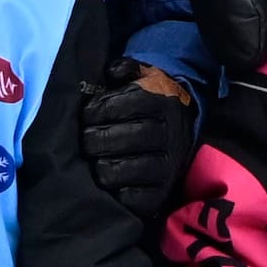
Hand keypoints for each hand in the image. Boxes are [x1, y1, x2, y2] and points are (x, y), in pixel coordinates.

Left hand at [79, 70, 197, 222]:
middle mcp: (169, 136)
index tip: (86, 115)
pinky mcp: (161, 194)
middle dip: (93, 139)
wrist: (181, 131)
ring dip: (98, 165)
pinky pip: (130, 198)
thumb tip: (111, 72)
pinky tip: (109, 180)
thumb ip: (125, 68)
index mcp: (162, 104)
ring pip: (118, 170)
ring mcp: (167, 168)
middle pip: (118, 139)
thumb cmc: (150, 104)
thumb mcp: (143, 78)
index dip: (95, 111)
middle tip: (86, 140)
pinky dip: (114, 191)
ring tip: (94, 159)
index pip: (118, 107)